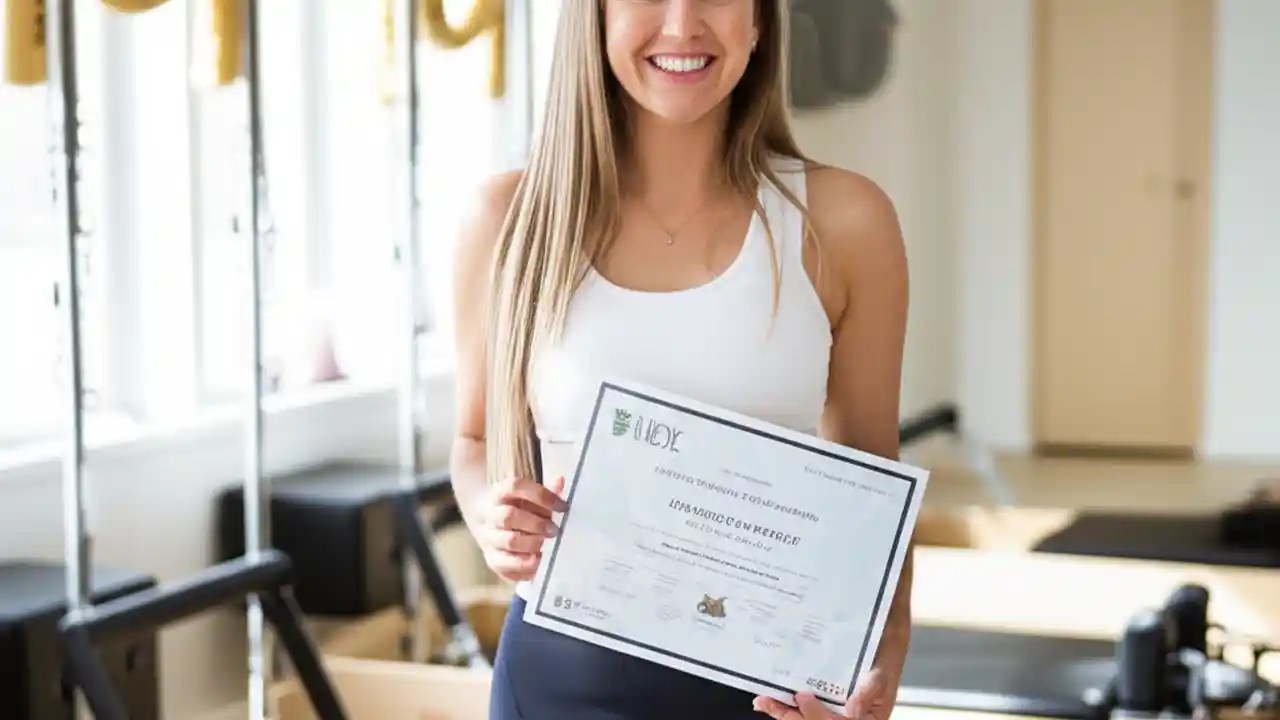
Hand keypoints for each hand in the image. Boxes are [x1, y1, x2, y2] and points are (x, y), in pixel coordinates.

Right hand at [473, 474, 566, 581]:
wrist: (486, 520)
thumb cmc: (517, 507)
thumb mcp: (528, 496)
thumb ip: (547, 492)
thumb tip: (560, 481)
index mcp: (500, 493)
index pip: (516, 487)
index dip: (542, 496)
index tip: (563, 507)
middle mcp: (489, 514)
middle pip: (508, 516)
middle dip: (536, 524)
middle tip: (554, 530)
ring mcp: (487, 537)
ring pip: (507, 541)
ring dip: (531, 545)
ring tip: (546, 547)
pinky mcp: (490, 558)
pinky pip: (504, 565)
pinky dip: (523, 566)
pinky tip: (538, 562)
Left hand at [753, 666, 899, 719]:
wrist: (884, 632)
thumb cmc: (887, 652)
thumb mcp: (884, 669)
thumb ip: (871, 689)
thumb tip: (852, 711)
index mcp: (866, 718)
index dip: (818, 716)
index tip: (803, 698)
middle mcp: (847, 716)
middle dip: (791, 715)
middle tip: (770, 701)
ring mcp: (833, 708)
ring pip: (805, 717)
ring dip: (782, 711)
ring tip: (763, 701)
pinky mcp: (822, 697)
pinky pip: (802, 706)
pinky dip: (784, 704)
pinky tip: (770, 698)